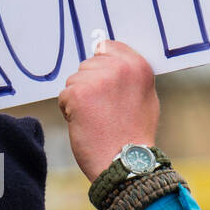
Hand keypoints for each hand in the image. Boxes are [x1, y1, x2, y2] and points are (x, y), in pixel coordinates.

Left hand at [57, 38, 159, 182]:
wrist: (125, 163)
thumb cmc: (134, 135)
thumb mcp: (144, 97)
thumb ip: (127, 76)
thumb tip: (104, 54)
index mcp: (138, 66)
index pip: (107, 47)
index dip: (102, 67)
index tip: (106, 87)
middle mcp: (119, 67)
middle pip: (87, 65)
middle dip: (90, 86)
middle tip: (104, 111)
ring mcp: (98, 79)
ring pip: (74, 81)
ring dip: (79, 100)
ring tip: (97, 119)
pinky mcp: (78, 93)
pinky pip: (64, 96)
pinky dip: (70, 111)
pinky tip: (86, 125)